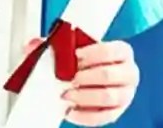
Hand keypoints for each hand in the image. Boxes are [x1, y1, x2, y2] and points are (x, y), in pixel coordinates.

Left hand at [19, 38, 138, 125]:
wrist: (93, 76)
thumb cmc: (87, 61)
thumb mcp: (73, 48)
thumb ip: (55, 44)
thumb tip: (33, 46)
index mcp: (122, 52)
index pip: (112, 50)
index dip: (93, 53)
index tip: (76, 55)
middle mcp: (128, 73)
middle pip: (109, 75)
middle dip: (86, 76)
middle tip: (68, 77)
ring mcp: (125, 94)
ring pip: (108, 97)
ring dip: (84, 96)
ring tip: (67, 94)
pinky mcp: (116, 112)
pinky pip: (102, 117)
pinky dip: (84, 115)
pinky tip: (70, 110)